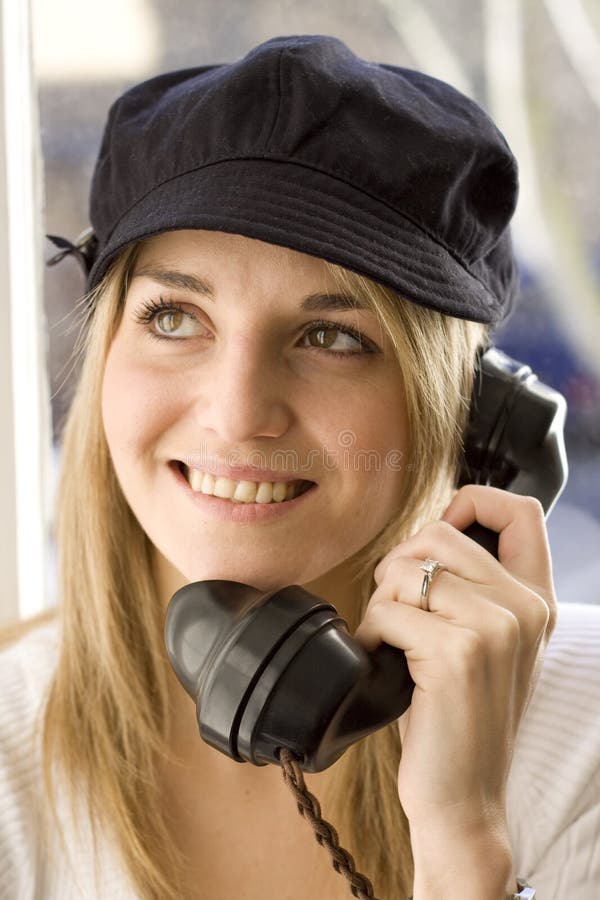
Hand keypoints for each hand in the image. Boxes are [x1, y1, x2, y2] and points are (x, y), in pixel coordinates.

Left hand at [353, 484, 556, 831]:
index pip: (520, 511)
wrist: (463, 797)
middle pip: (438, 535)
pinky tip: (382, 661)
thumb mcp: (485, 644)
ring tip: (392, 639)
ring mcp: (495, 628)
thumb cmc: (457, 715)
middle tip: (396, 608)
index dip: (470, 504)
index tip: (438, 537)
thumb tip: (428, 534)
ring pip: (407, 570)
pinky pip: (389, 610)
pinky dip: (371, 632)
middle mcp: (524, 608)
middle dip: (399, 565)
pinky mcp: (457, 652)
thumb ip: (474, 588)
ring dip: (383, 601)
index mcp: (535, 601)